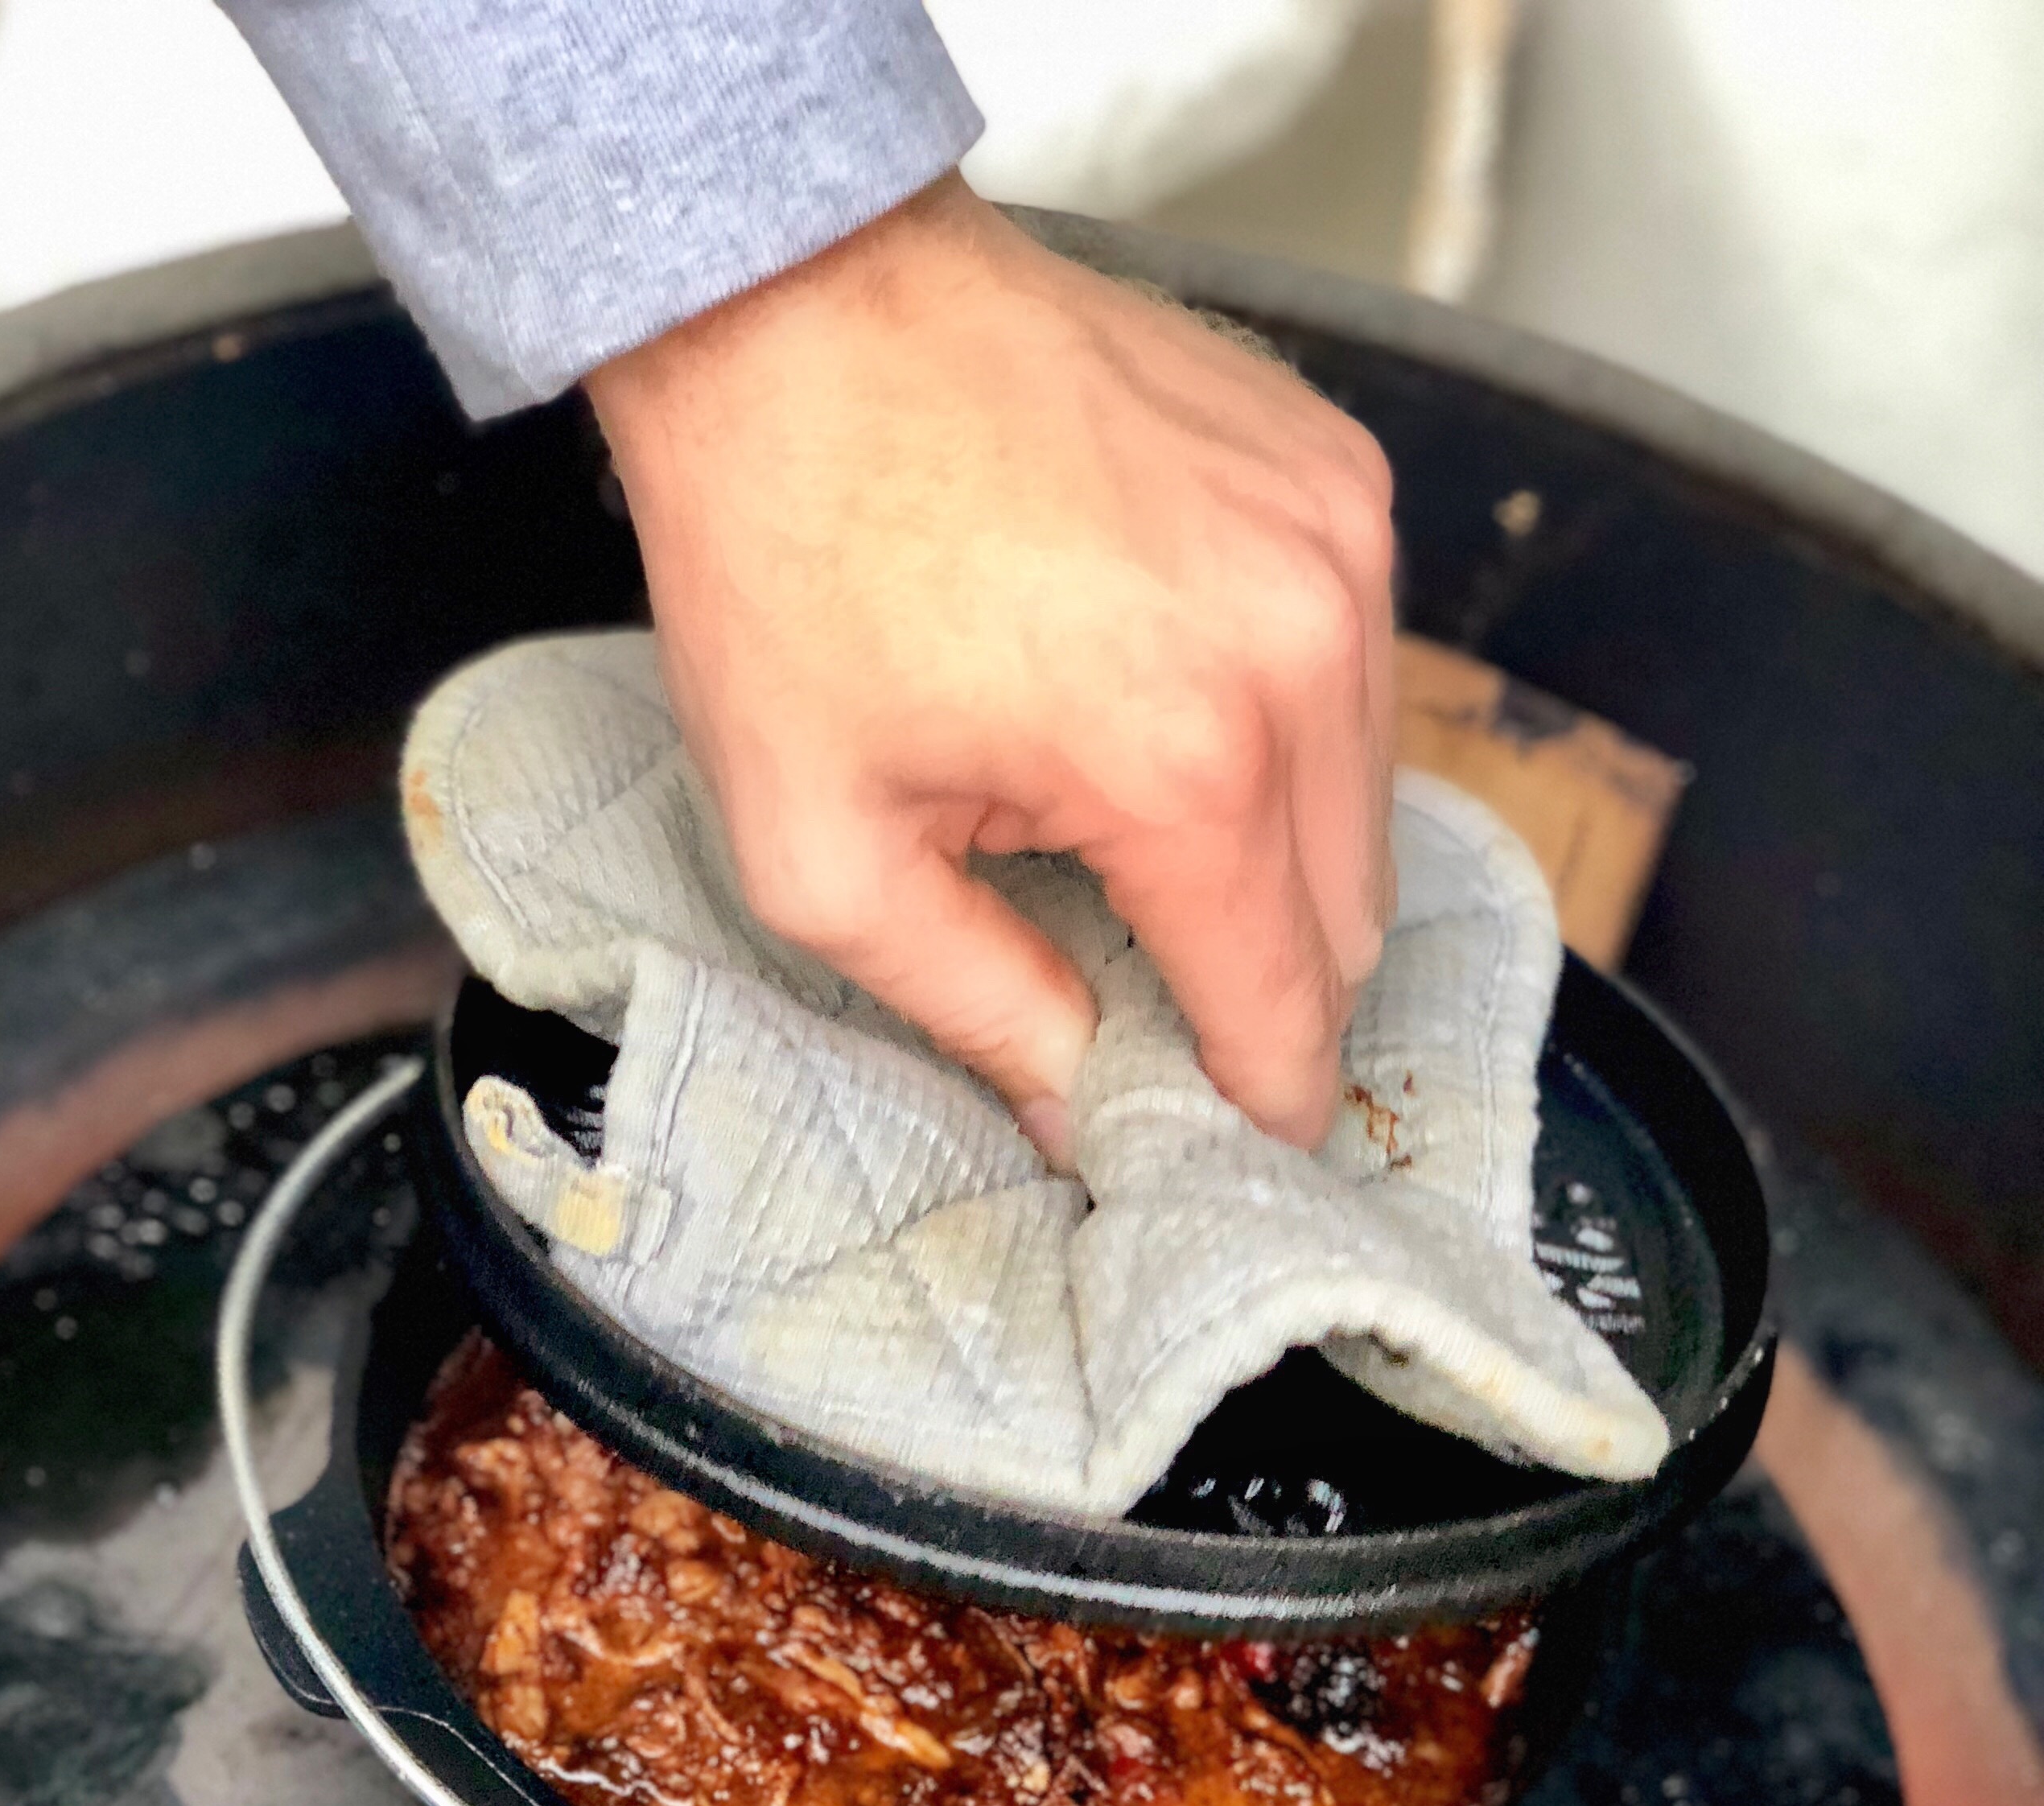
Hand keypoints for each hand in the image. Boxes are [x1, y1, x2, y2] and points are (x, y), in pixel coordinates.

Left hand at [585, 179, 1396, 1162]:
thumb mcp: (824, 855)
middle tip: (1160, 997)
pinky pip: (1355, 667)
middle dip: (1266, 982)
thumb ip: (977, 1011)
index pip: (1285, 1004)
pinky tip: (1162, 702)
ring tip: (1139, 838)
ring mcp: (1338, 543)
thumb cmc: (787, 569)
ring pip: (1369, 797)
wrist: (794, 313)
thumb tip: (1071, 1116)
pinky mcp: (1336, 473)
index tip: (1227, 1140)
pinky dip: (1285, 721)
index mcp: (1187, 767)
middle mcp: (1302, 651)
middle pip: (1349, 915)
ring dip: (1278, 855)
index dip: (1256, 1097)